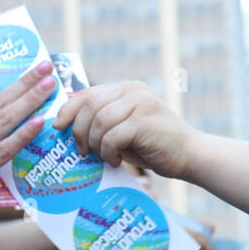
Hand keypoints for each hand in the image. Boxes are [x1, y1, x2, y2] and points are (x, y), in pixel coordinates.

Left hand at [52, 81, 195, 177]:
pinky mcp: (144, 122)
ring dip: (95, 144)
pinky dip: (108, 152)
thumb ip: (103, 121)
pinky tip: (117, 160)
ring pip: (99, 122)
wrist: (190, 155)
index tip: (58, 126)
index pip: (88, 93)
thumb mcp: (124, 128)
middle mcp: (133, 91)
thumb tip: (66, 123)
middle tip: (83, 151)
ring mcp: (140, 104)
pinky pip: (111, 137)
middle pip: (89, 105)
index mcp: (127, 88)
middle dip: (79, 131)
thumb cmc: (154, 146)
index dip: (68, 109)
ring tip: (104, 157)